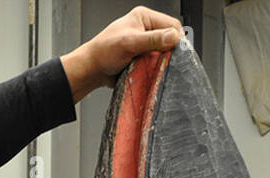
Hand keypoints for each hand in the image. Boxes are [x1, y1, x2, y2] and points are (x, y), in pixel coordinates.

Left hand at [60, 6, 183, 102]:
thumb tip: (173, 36)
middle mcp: (146, 28)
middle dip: (169, 51)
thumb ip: (152, 40)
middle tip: (162, 61)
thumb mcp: (130, 43)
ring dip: (162, 61)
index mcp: (144, 17)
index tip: (176, 53)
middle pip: (170, 38)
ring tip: (152, 65)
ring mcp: (145, 43)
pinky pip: (157, 61)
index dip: (177, 39)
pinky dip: (156, 67)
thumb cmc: (104, 52)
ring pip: (165, 52)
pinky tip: (150, 70)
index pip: (172, 24)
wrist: (93, 69)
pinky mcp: (144, 55)